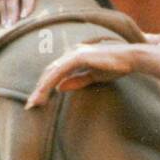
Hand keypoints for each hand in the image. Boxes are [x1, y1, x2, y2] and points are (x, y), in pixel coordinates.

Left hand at [25, 41, 143, 106]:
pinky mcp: (78, 57)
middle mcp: (71, 53)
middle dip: (39, 90)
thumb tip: (60, 87)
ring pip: (52, 72)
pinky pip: (60, 71)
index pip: (55, 73)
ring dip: (42, 88)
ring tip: (35, 103)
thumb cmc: (114, 66)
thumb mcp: (92, 76)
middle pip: (49, 72)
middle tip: (31, 106)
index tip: (38, 102)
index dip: (45, 87)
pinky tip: (45, 93)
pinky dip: (51, 82)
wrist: (129, 59)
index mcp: (74, 57)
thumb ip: (76, 80)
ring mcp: (74, 53)